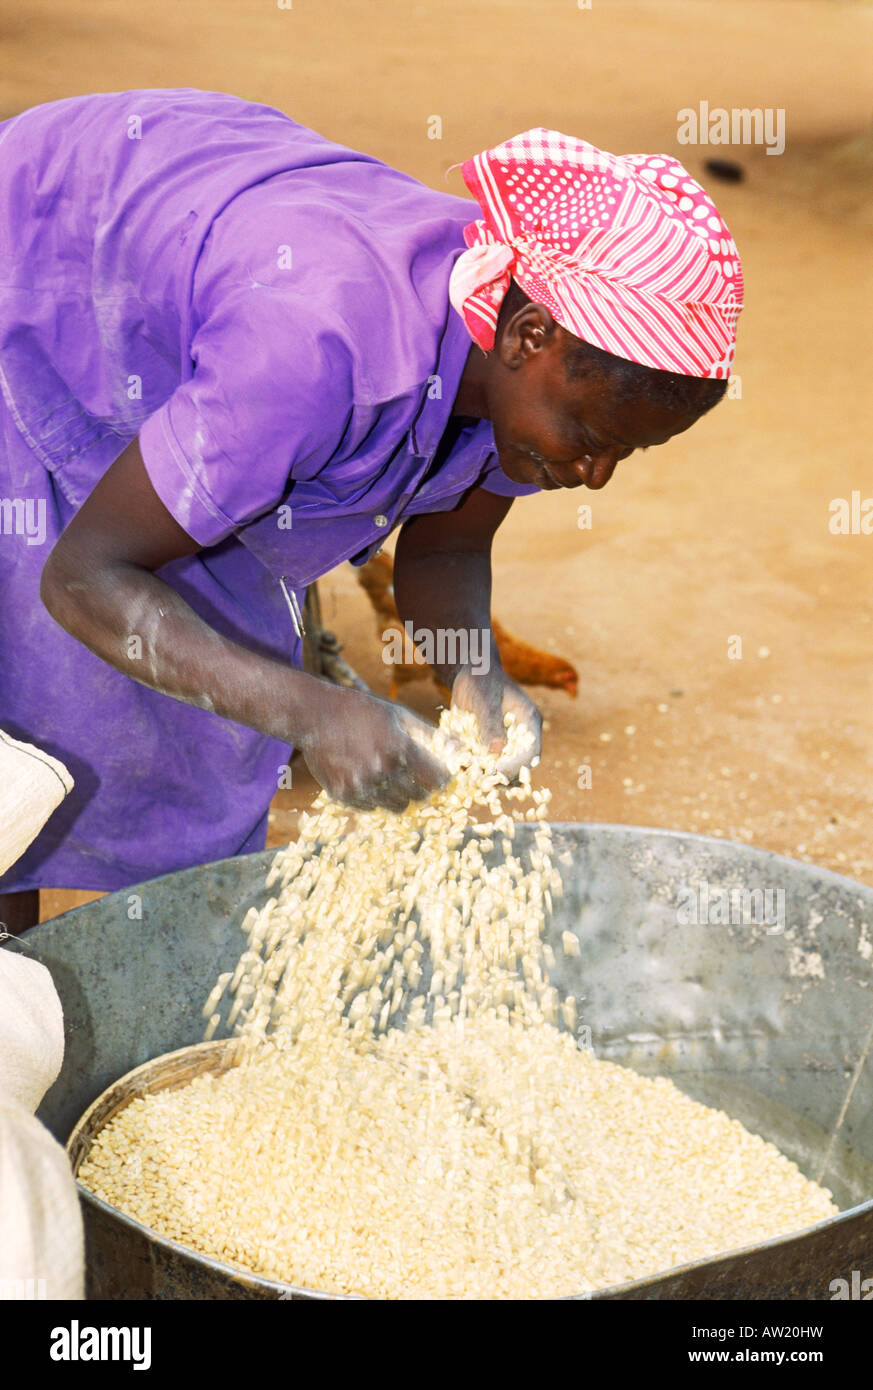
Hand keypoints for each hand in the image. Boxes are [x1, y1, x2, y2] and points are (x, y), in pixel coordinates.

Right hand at [299, 685, 450, 811]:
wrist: (314, 715)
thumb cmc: (362, 710)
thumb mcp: (400, 715)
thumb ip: (431, 735)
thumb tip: (462, 750)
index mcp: (400, 748)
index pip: (437, 780)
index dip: (441, 778)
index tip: (438, 774)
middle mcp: (381, 771)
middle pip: (419, 798)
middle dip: (421, 788)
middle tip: (413, 774)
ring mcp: (360, 786)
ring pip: (397, 807)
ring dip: (399, 795)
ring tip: (389, 774)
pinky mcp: (343, 795)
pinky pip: (372, 808)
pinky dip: (376, 798)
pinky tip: (368, 776)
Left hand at [451, 668, 541, 781]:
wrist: (469, 675)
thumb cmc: (480, 680)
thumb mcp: (485, 699)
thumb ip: (490, 722)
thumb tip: (497, 750)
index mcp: (529, 722)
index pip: (530, 753)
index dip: (514, 767)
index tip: (494, 773)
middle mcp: (521, 737)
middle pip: (518, 767)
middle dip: (499, 778)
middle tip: (477, 781)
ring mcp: (506, 744)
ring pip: (501, 770)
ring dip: (485, 777)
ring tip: (465, 776)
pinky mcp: (490, 748)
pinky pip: (484, 765)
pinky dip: (472, 769)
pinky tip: (457, 767)